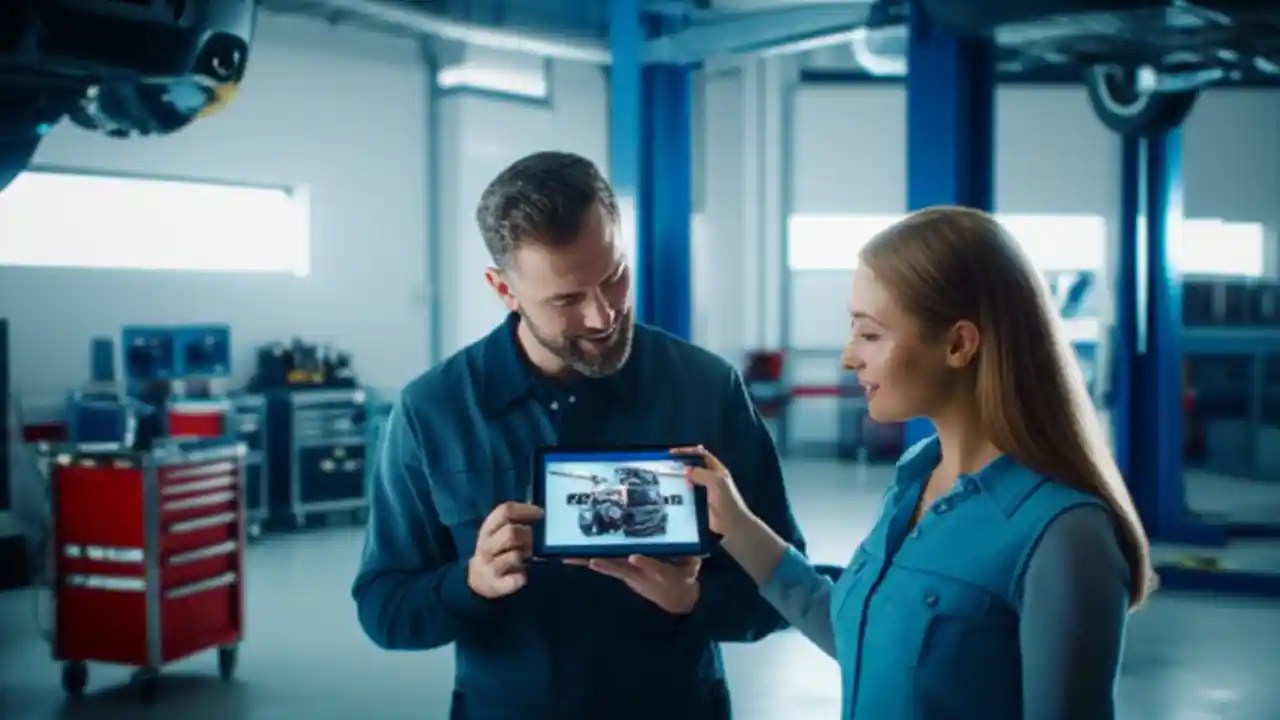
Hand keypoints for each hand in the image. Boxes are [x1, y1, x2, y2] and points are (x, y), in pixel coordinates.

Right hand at [467, 501, 543, 598]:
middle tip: (533, 541)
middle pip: (510, 533)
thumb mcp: (498, 534)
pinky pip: (517, 579)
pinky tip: (521, 576)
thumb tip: (541, 513)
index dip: (524, 510)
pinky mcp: (496, 585)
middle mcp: (485, 547)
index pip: (504, 511)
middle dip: (527, 535)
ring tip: (526, 558)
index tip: (540, 513)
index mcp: (487, 529)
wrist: (478, 581)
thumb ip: (514, 523)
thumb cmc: (496, 552)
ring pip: (514, 556)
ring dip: (525, 556)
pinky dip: (523, 577)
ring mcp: (489, 567)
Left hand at [568, 555, 701, 614]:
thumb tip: (693, 534)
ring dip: (589, 563)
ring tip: (570, 558)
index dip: (645, 563)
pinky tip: (571, 558)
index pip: (654, 568)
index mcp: (663, 573)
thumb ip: (691, 555)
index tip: (635, 557)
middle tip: (590, 560)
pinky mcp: (623, 575)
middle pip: (623, 570)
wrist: (677, 601)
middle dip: (606, 565)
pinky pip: (605, 567)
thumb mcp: (693, 567)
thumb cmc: (685, 576)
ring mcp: (631, 577)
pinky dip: (589, 562)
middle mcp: (642, 576)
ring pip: (609, 568)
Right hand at [671, 445, 754, 538]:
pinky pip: (686, 494)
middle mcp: (710, 478)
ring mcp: (704, 491)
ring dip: (678, 479)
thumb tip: (686, 470)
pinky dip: (679, 493)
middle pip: (693, 467)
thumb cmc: (727, 501)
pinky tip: (670, 494)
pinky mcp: (699, 503)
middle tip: (666, 467)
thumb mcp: (717, 482)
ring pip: (688, 480)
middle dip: (681, 465)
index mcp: (716, 470)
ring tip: (665, 480)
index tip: (673, 453)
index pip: (701, 454)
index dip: (688, 451)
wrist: (732, 524)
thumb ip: (702, 474)